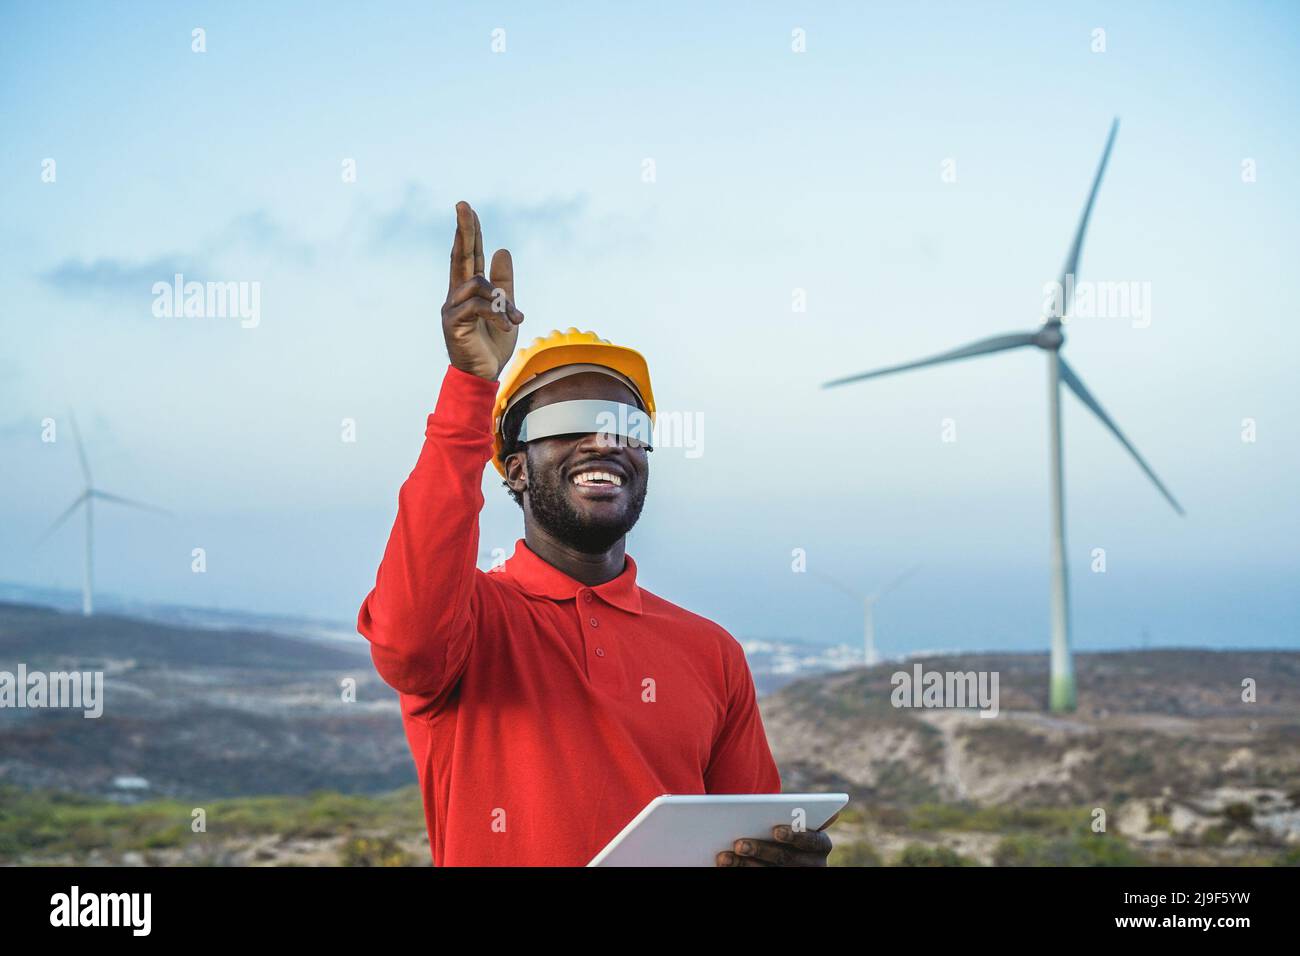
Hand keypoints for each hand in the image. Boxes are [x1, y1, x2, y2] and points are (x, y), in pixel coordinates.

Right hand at [441, 200, 523, 380]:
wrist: (484, 375)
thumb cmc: (492, 344)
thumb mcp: (505, 310)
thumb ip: (504, 284)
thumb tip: (501, 250)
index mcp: (468, 290)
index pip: (468, 255)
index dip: (469, 232)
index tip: (467, 209)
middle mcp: (456, 294)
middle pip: (460, 256)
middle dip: (464, 230)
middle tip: (463, 204)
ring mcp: (452, 307)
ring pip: (478, 284)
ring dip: (502, 300)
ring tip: (514, 319)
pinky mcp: (453, 322)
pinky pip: (478, 306)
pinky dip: (497, 314)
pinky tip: (507, 327)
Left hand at [715, 812, 839, 866]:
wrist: (790, 854)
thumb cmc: (788, 827)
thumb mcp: (794, 821)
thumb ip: (794, 813)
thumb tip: (793, 806)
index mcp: (821, 844)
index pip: (812, 840)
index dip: (795, 835)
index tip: (776, 830)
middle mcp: (815, 864)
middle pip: (785, 858)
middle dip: (760, 849)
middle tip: (739, 844)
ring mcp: (797, 874)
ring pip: (770, 871)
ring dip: (745, 864)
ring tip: (724, 856)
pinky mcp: (781, 879)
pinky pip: (762, 878)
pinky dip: (742, 870)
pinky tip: (726, 865)